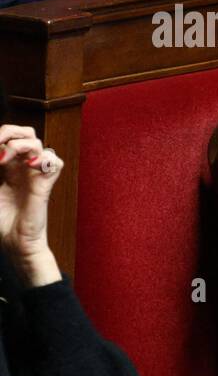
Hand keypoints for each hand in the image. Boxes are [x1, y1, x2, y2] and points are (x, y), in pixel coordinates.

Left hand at [0, 125, 64, 286]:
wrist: (14, 243)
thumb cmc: (2, 221)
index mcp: (8, 167)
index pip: (9, 137)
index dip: (0, 136)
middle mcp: (23, 168)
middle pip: (26, 133)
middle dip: (11, 132)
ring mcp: (35, 175)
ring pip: (38, 143)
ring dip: (21, 145)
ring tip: (7, 157)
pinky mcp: (45, 185)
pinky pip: (54, 163)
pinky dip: (44, 159)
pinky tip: (29, 166)